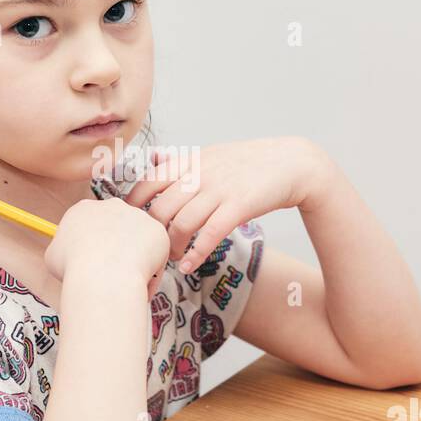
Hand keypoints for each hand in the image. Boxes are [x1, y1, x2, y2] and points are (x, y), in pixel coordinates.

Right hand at [44, 197, 170, 295]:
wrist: (103, 275)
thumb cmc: (74, 268)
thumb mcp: (53, 257)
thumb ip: (63, 249)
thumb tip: (65, 256)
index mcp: (84, 209)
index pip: (91, 223)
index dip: (94, 245)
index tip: (93, 260)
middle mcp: (112, 205)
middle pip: (117, 228)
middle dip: (117, 248)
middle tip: (111, 271)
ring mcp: (137, 216)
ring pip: (139, 241)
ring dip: (134, 258)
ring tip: (125, 280)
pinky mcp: (157, 230)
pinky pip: (156, 253)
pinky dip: (150, 269)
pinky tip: (139, 279)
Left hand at [121, 137, 331, 272]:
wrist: (292, 163)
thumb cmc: (250, 163)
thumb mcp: (212, 155)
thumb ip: (183, 164)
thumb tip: (155, 164)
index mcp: (190, 161)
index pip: (148, 181)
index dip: (133, 206)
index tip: (128, 225)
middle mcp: (200, 174)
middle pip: (160, 208)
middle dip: (151, 234)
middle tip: (152, 249)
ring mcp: (219, 189)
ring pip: (181, 223)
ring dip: (172, 247)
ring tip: (172, 260)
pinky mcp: (239, 206)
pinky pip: (210, 233)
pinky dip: (196, 253)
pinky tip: (189, 265)